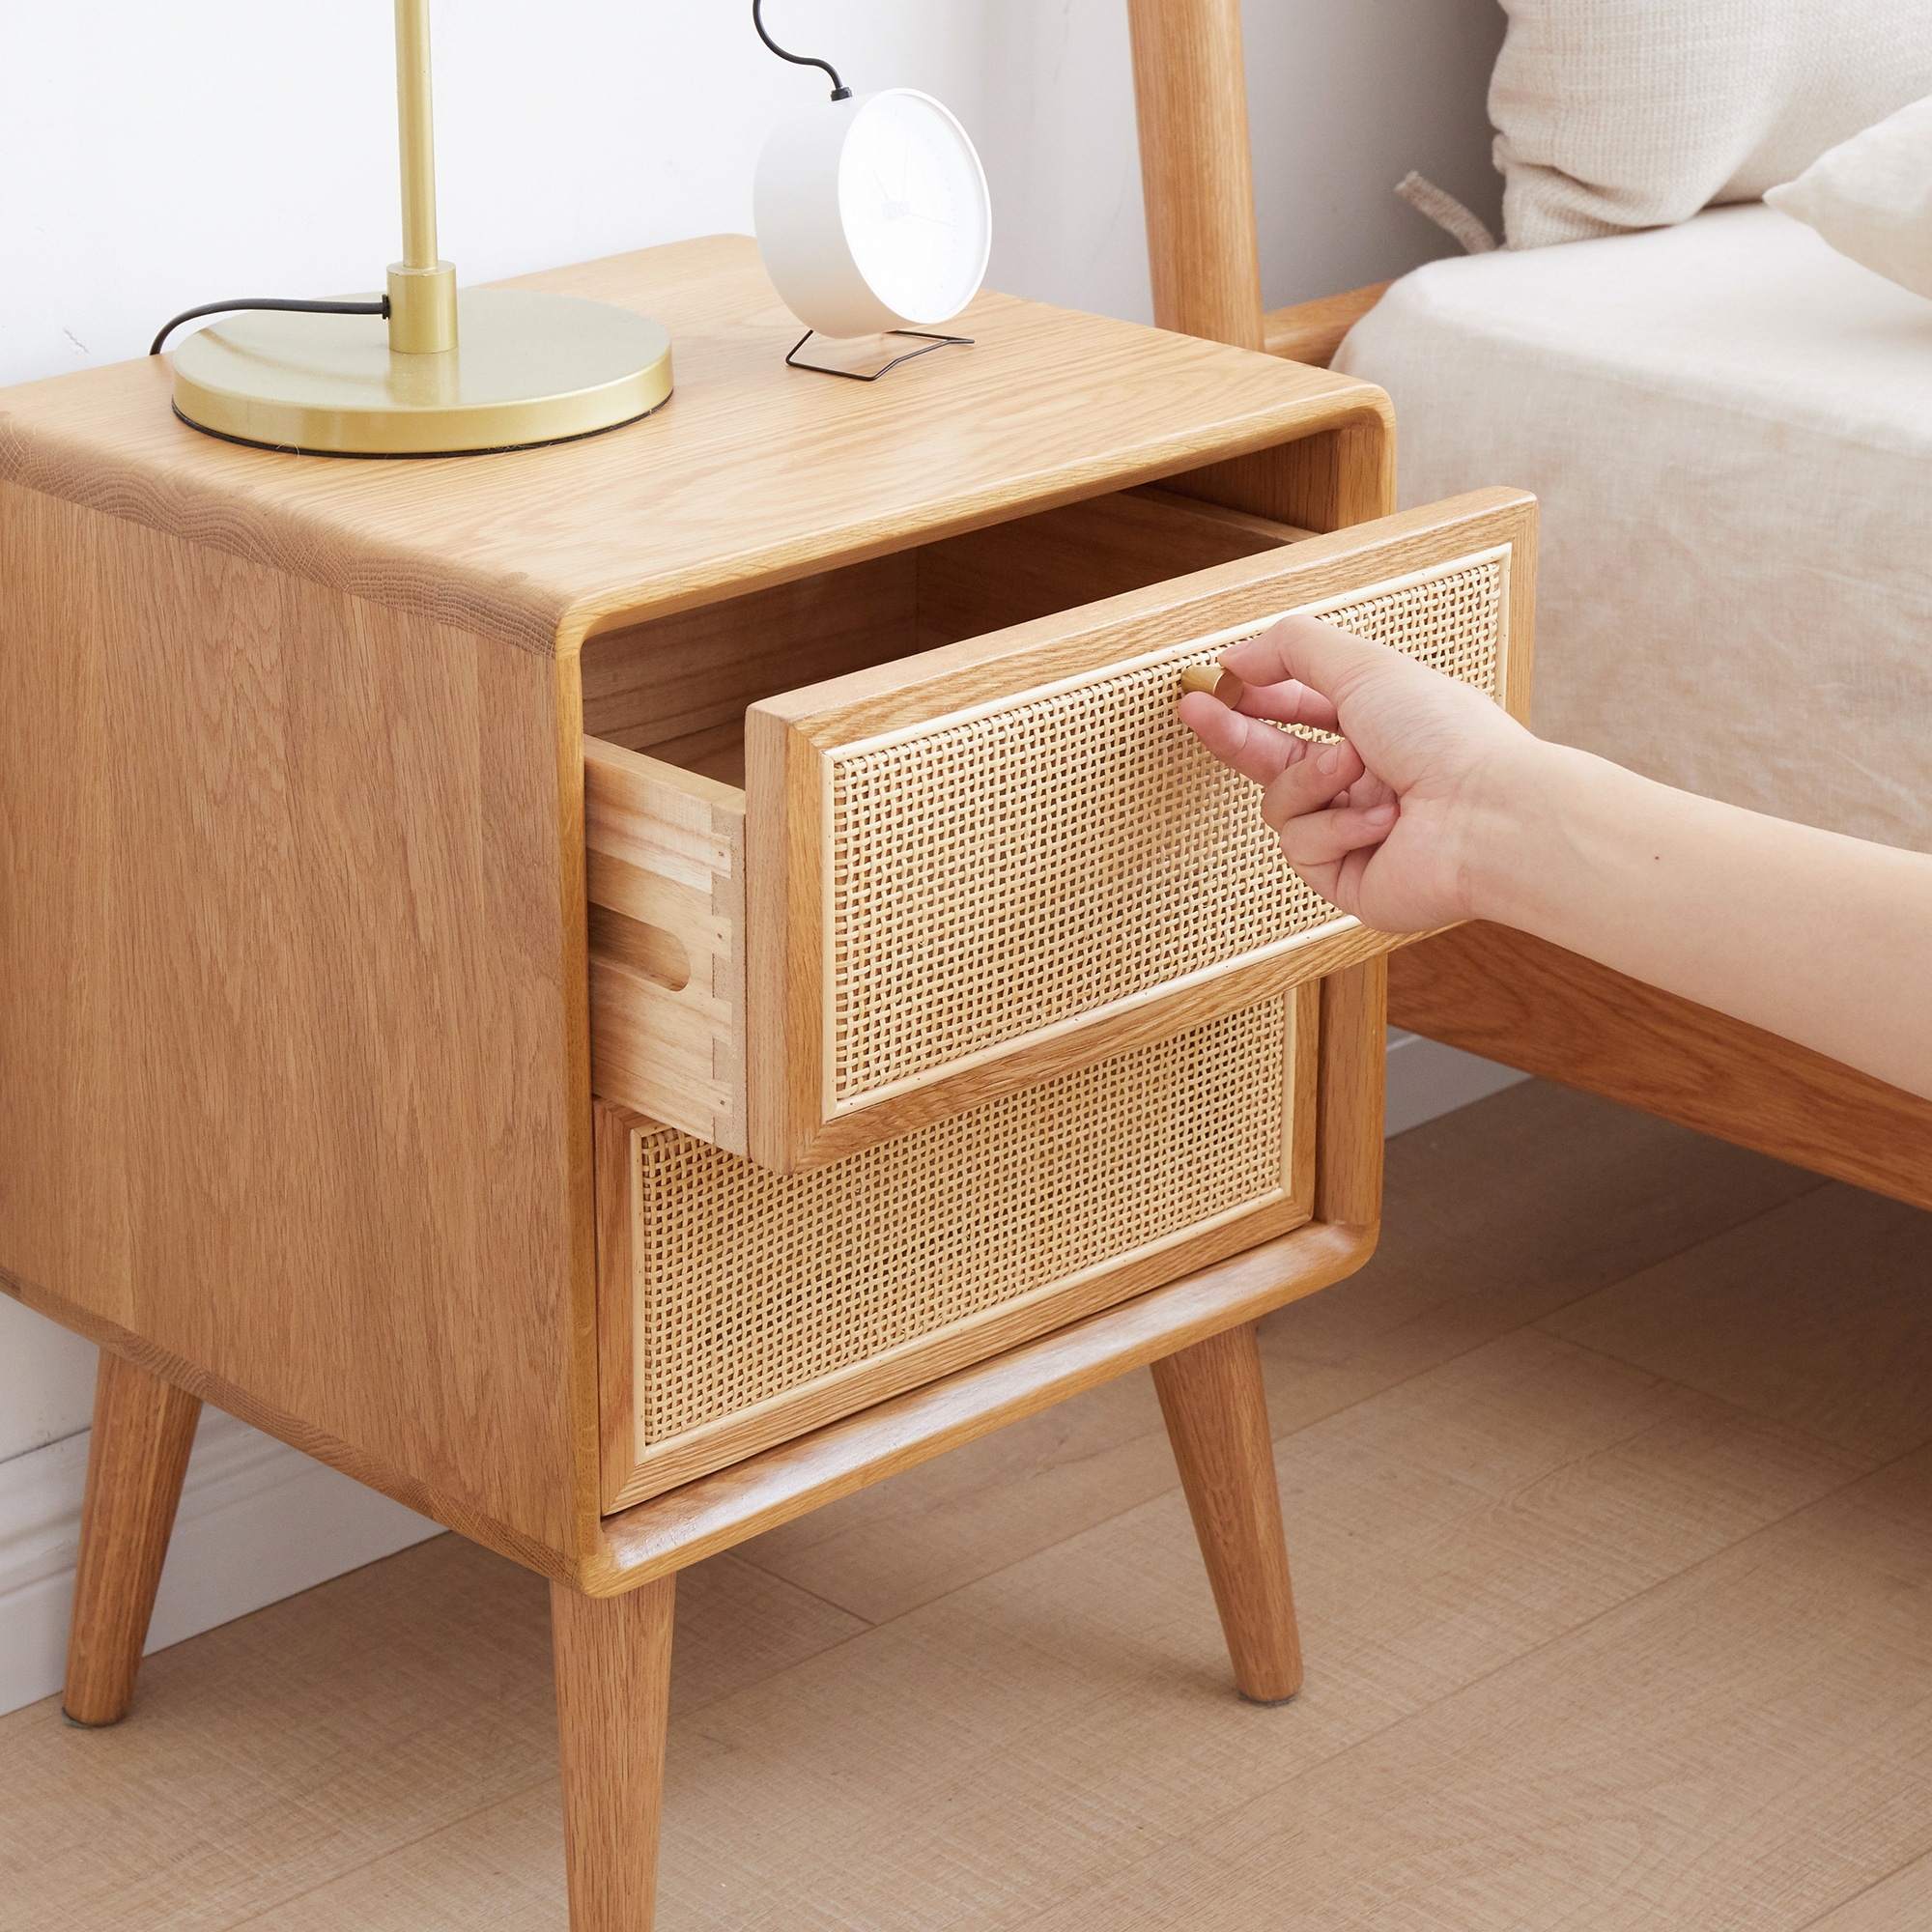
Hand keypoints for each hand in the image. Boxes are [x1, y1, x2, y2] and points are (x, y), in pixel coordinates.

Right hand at [1177, 614, 1532, 930]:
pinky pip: (1302, 846)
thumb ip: (1294, 649)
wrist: (1488, 816)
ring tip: (1357, 770)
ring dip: (1312, 781)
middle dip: (1235, 734)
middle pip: (1274, 759)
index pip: (1297, 710)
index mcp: (1379, 727)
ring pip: (1282, 804)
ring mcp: (1354, 832)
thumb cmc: (1445, 737)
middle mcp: (1366, 780)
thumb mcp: (1364, 667)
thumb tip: (1239, 656)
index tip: (1213, 684)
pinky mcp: (1347, 878)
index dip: (1253, 697)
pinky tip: (1381, 823)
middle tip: (1196, 711)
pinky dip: (1337, 828)